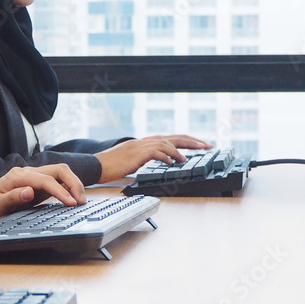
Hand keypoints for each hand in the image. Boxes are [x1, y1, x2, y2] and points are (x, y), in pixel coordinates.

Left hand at [0, 164, 85, 231]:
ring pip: (59, 173)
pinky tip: (73, 199)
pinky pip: (56, 181)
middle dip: (73, 183)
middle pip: (57, 170)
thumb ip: (12, 197)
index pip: (45, 180)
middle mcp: (26, 172)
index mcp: (17, 176)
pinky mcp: (36, 184)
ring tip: (81, 200)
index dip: (61, 191)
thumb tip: (30, 191)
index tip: (71, 203)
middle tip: (81, 201)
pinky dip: (68, 187)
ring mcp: (32, 177)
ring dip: (73, 183)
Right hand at [95, 135, 211, 182]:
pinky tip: (176, 162)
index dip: (186, 141)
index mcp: (143, 143)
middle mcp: (144, 141)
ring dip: (183, 149)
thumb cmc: (110, 166)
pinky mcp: (137, 154)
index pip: (169, 138)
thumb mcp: (131, 161)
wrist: (96, 165)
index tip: (200, 145)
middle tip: (208, 145)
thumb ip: (144, 159)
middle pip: (173, 137)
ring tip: (194, 155)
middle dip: (193, 141)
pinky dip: (168, 156)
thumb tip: (159, 162)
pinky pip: (157, 152)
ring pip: (167, 143)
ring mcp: (140, 146)